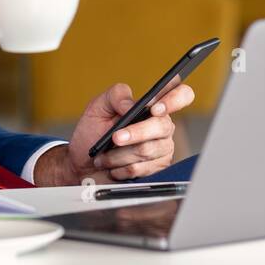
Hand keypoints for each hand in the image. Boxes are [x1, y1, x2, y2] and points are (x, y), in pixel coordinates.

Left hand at [39, 81, 193, 184]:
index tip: (155, 109)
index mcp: (154, 107)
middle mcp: (162, 127)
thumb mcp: (98, 107)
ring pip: (148, 150)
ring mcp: (162, 149)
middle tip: (115, 137)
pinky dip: (121, 168)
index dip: (175, 99)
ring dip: (119, 154)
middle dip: (135, 132)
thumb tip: (131, 104)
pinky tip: (113, 167)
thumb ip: (115, 96)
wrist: (84, 164)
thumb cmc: (93, 133)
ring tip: (104, 156)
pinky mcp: (156, 169)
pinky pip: (142, 168)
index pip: (181, 95)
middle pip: (162, 127)